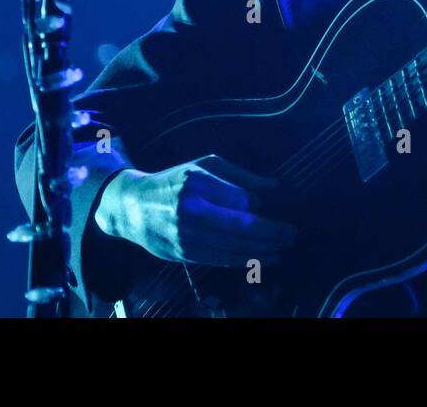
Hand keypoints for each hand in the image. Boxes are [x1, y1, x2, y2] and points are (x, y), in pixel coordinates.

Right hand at [95, 154, 296, 266]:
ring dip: (263, 251)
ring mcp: (185, 236)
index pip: (239, 199)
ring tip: (284, 249)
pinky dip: (244, 261)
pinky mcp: (184, 254)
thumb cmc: (175, 181)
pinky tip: (262, 258)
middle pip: (240, 228)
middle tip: (293, 234)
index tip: (270, 207)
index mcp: (196, 183)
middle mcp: (190, 210)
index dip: (257, 205)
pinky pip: (220, 260)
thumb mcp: (205, 165)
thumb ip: (240, 176)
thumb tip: (275, 186)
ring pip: (232, 248)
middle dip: (272, 233)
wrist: (133, 207)